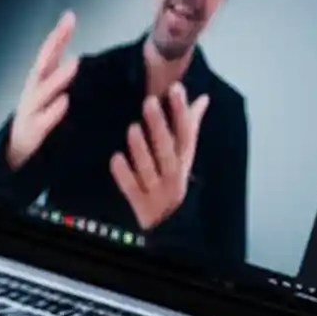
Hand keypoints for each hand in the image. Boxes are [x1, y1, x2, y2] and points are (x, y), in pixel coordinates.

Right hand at [7, 10, 79, 170]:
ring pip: (43, 90)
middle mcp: (32, 91)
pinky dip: (54, 110)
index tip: (70, 16)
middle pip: (42, 62)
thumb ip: (60, 75)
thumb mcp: (47, 94)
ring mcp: (30, 110)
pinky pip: (44, 120)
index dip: (58, 34)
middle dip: (53, 44)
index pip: (48, 52)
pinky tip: (64, 101)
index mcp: (38, 80)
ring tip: (74, 62)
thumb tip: (78, 56)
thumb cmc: (37, 119)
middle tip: (66, 27)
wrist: (16, 152)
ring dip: (58, 76)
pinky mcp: (33, 131)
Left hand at [110, 83, 209, 229]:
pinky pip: (132, 189)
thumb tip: (201, 98)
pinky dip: (124, 175)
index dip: (181, 111)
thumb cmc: (174, 182)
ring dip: (141, 149)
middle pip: (168, 150)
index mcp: (184, 160)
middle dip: (159, 126)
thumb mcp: (184, 157)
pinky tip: (115, 158)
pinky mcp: (141, 205)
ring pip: (151, 169)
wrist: (170, 227)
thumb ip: (190, 126)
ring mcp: (158, 191)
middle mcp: (174, 176)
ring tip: (132, 128)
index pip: (186, 133)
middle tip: (148, 102)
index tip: (175, 88)